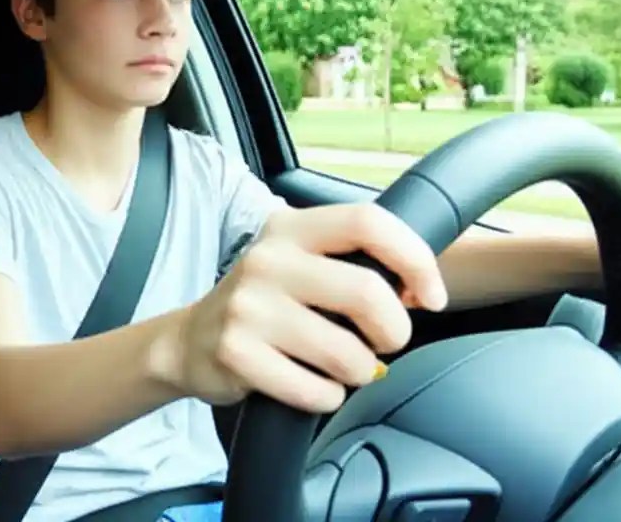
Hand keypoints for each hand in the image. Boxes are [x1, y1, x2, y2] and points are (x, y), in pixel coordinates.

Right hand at [171, 203, 447, 412]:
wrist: (190, 340)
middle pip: (368, 293)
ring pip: (348, 354)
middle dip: (394, 331)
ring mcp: (248, 306)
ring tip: (339, 365)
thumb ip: (355, 262)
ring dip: (359, 372)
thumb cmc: (266, 303)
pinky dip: (326, 397)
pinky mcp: (237, 353)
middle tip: (385, 342)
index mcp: (291, 228)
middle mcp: (267, 260)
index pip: (369, 223)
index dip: (415, 259)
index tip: (430, 296)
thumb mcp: (301, 263)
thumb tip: (421, 290)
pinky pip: (316, 391)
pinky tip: (309, 384)